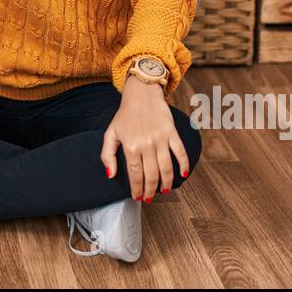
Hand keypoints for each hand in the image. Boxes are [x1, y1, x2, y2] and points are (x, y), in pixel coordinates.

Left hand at [101, 76, 189, 201]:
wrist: (141, 93)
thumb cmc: (125, 115)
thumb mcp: (111, 133)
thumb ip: (107, 155)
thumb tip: (111, 175)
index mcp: (130, 145)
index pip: (135, 174)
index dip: (137, 189)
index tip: (137, 197)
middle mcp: (146, 144)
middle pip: (151, 175)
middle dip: (150, 190)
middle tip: (149, 198)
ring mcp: (161, 138)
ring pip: (166, 168)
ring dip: (167, 183)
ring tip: (164, 191)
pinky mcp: (172, 132)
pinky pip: (180, 152)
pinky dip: (184, 165)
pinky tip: (183, 175)